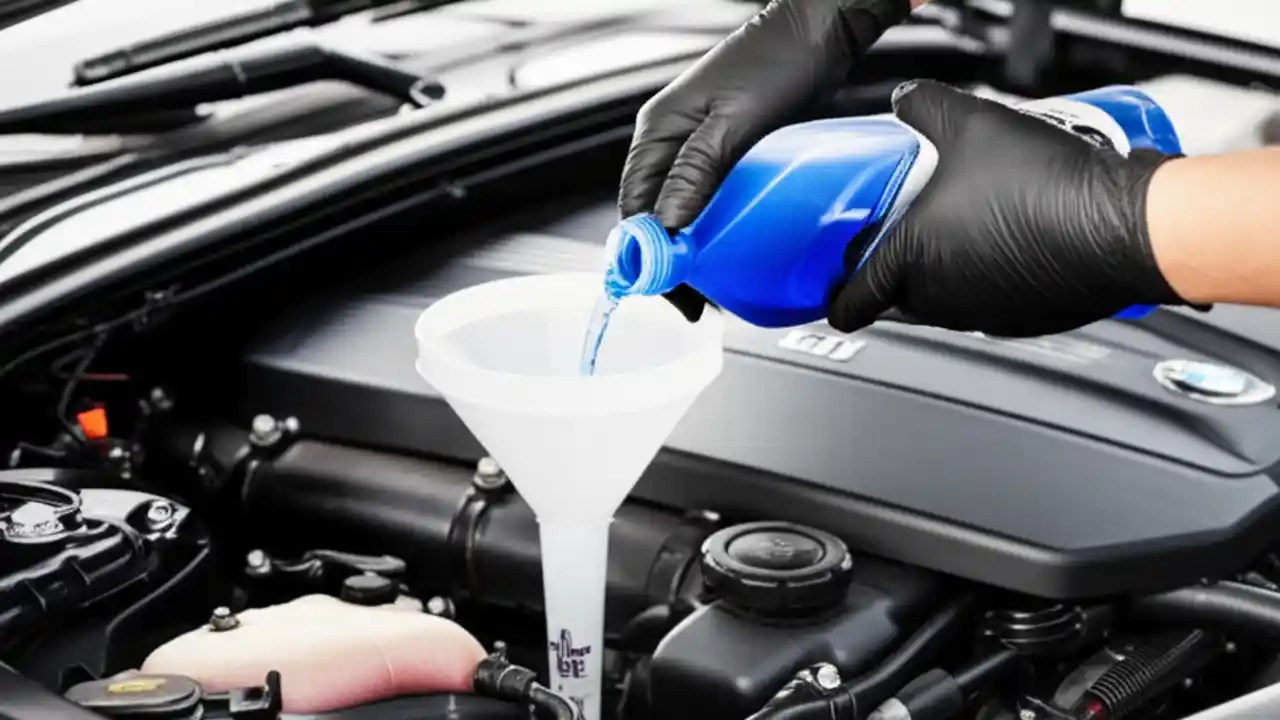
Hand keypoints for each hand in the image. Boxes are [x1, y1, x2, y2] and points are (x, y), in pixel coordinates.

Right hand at [619, 0, 914, 320]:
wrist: (818, 32)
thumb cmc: (779, 62)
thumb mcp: (735, 123)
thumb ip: (697, 173)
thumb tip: (669, 226)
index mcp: (658, 132)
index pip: (635, 208)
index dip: (646, 255)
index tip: (672, 290)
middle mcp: (670, 140)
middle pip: (652, 214)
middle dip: (668, 259)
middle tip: (698, 298)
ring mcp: (696, 146)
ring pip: (679, 210)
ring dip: (691, 248)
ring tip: (716, 281)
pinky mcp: (724, 150)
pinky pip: (707, 199)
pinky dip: (713, 228)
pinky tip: (733, 247)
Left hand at [829, 80, 1189, 337]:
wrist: (1121, 226)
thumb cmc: (1042, 186)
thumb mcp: (969, 122)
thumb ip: (925, 108)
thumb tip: (907, 99)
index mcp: (912, 263)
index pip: (853, 303)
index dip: (836, 298)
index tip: (832, 291)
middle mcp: (943, 299)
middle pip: (898, 299)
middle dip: (895, 273)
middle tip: (905, 234)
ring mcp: (985, 315)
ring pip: (946, 301)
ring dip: (946, 274)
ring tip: (963, 228)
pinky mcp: (1025, 320)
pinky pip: (991, 302)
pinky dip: (990, 279)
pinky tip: (1009, 240)